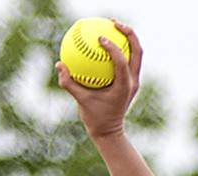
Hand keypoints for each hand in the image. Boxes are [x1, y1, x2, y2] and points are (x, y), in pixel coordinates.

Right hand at [55, 20, 142, 142]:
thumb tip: (59, 64)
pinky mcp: (130, 81)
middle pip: (137, 52)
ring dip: (128, 38)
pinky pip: (127, 59)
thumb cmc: (95, 117)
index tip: (100, 39)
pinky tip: (104, 39)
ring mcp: (133, 81)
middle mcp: (133, 82)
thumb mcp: (80, 101)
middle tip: (114, 23)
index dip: (113, 48)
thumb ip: (69, 83)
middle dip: (129, 34)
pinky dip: (119, 48)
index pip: (122, 63)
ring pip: (136, 54)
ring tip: (113, 25)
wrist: (109, 131)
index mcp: (124, 87)